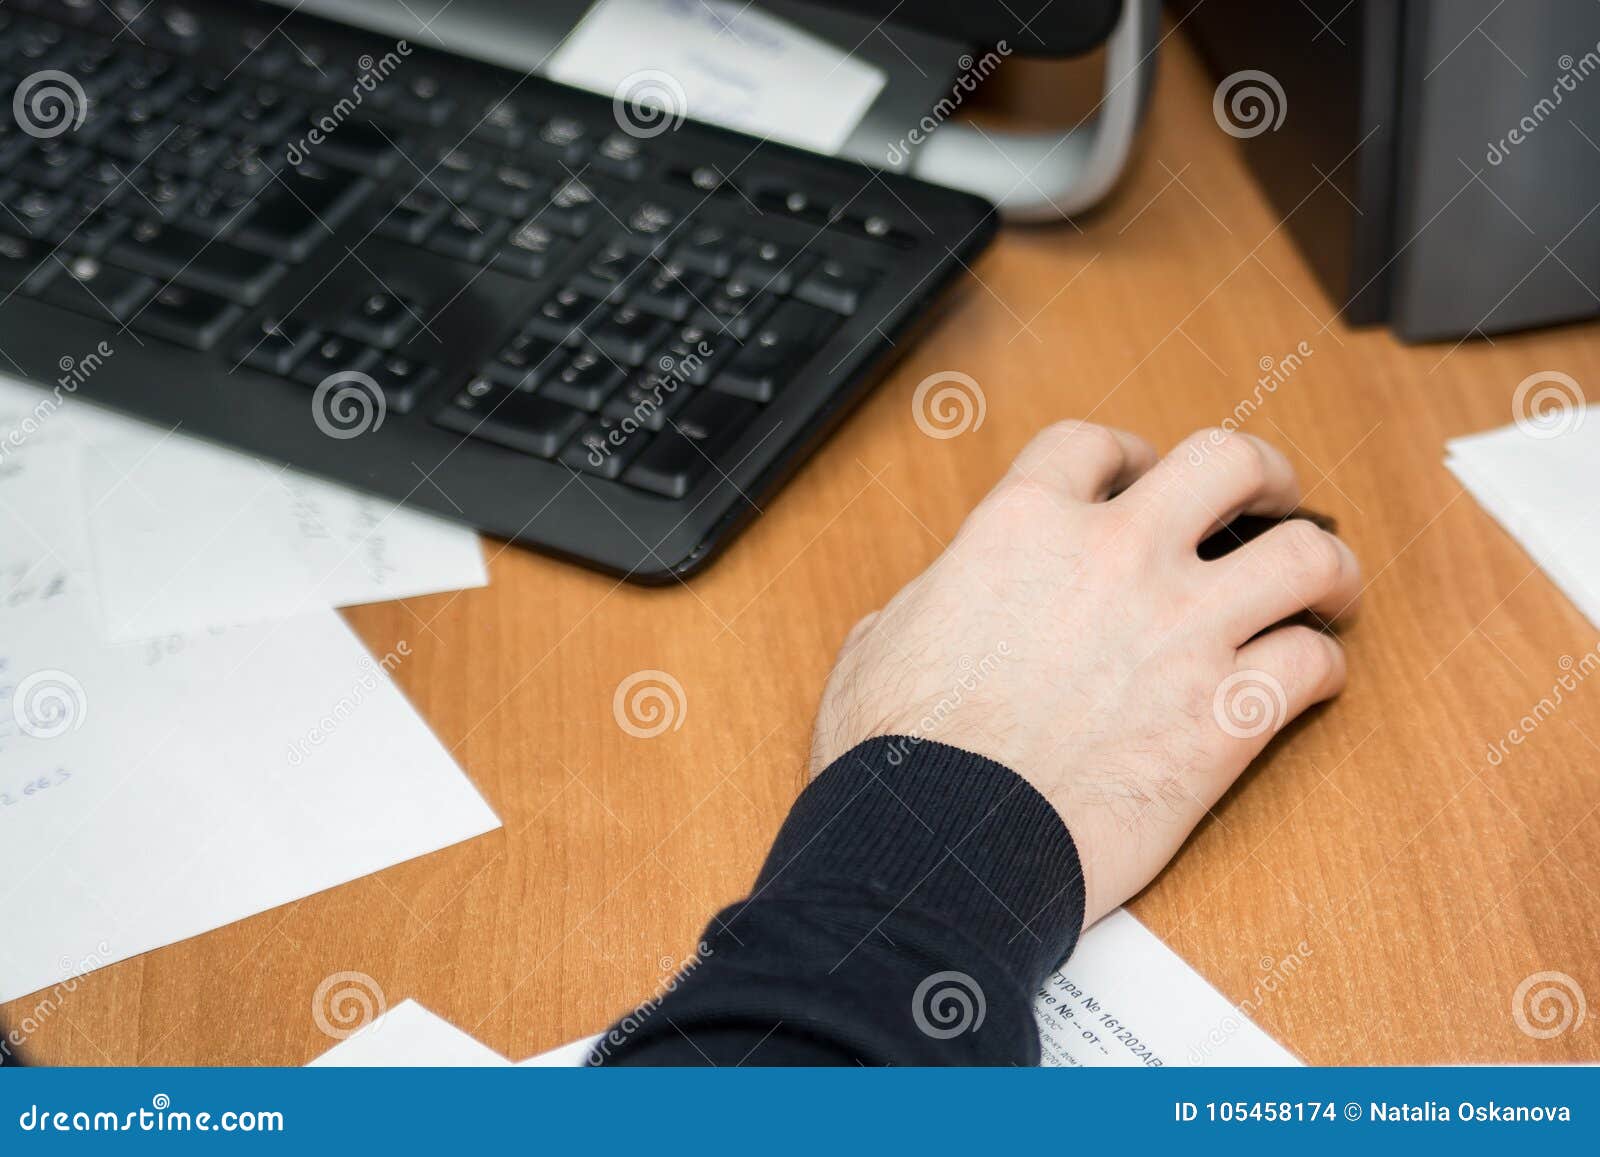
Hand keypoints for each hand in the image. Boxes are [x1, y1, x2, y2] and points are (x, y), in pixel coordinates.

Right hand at [808, 421, 1360, 927]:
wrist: (940, 845)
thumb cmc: (897, 755)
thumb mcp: (882, 640)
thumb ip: (936, 595)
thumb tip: (947, 599)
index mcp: (1024, 526)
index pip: (1095, 446)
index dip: (1126, 452)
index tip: (1139, 475)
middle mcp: (1116, 557)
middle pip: (1228, 462)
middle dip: (1263, 475)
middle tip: (1270, 501)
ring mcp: (1183, 630)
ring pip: (1305, 554)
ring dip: (1325, 564)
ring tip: (1325, 587)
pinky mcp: (1226, 714)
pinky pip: (1312, 662)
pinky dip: (1322, 666)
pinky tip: (1309, 678)